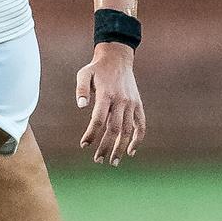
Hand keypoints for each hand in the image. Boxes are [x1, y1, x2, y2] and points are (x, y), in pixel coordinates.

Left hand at [76, 43, 145, 165]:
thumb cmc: (97, 68)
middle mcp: (121, 101)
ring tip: (113, 162)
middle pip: (114, 129)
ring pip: (128, 130)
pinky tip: (131, 152)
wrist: (118, 58)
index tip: (84, 145)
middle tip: (98, 160)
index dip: (91, 134)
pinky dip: (138, 139)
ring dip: (121, 148)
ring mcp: (132, 104)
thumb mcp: (84, 74)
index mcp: (107, 94)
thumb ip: (81, 89)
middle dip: (106, 147)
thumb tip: (81, 106)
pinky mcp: (138, 105)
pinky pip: (141, 125)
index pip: (98, 120)